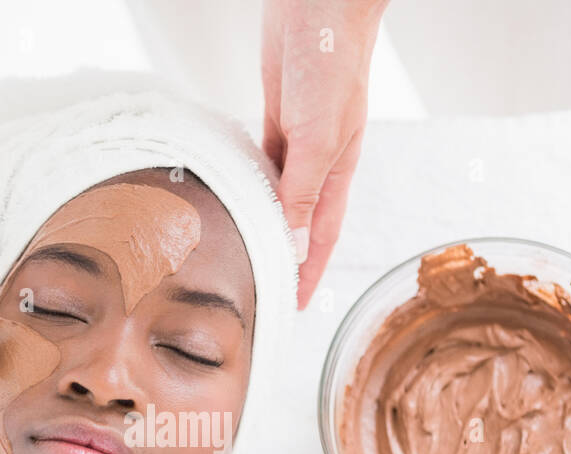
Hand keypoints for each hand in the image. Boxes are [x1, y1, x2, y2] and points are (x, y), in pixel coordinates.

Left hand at [262, 0, 387, 308]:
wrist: (320, 1)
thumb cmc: (332, 61)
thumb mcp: (319, 136)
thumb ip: (304, 190)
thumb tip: (295, 243)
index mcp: (338, 169)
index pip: (323, 237)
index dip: (309, 273)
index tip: (294, 306)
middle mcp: (318, 159)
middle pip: (299, 220)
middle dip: (285, 257)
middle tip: (263, 289)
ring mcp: (296, 136)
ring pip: (276, 192)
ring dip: (263, 220)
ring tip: (243, 252)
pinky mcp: (276, 112)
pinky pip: (259, 158)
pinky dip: (248, 180)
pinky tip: (232, 193)